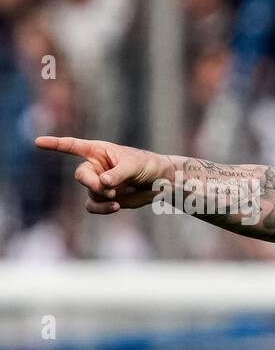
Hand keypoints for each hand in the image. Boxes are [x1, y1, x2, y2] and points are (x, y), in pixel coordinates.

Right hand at [35, 135, 179, 212]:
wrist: (161, 182)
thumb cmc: (147, 166)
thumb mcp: (133, 166)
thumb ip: (117, 174)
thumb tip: (102, 183)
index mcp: (99, 151)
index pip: (72, 146)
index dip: (55, 144)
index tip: (38, 142)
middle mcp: (95, 167)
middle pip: (81, 175)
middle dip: (91, 183)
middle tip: (105, 187)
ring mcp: (99, 184)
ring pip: (89, 193)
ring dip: (101, 196)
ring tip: (116, 197)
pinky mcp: (106, 199)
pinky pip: (94, 206)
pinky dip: (102, 208)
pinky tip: (115, 206)